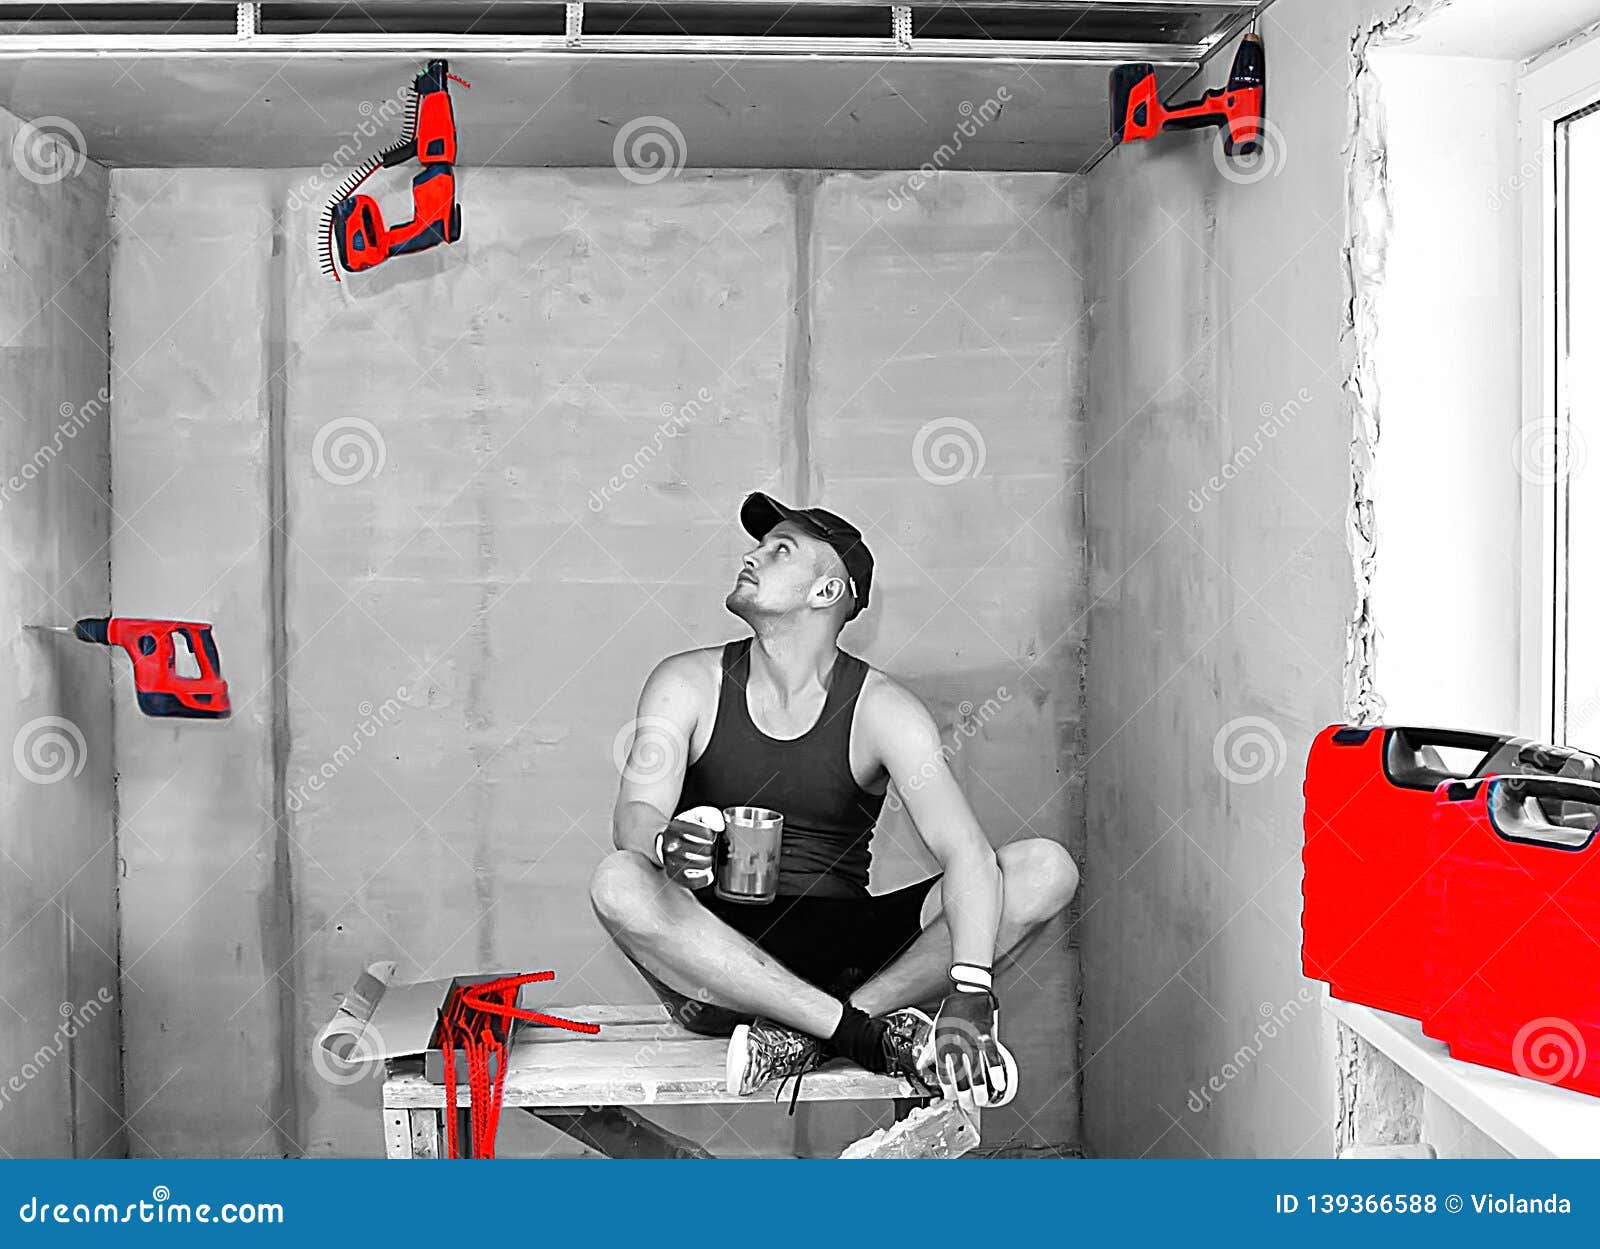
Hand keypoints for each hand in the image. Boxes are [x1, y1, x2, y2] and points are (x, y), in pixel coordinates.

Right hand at [653, 805, 724, 887]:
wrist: (669, 840)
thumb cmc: (689, 827)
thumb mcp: (699, 815)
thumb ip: (711, 816)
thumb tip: (719, 828)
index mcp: (677, 826)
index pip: (706, 833)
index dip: (712, 835)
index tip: (709, 835)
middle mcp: (670, 844)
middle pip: (705, 850)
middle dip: (711, 848)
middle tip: (708, 847)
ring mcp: (670, 861)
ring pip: (702, 865)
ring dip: (709, 861)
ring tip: (706, 857)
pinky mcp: (674, 876)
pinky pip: (696, 881)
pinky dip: (705, 877)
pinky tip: (705, 871)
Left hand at [931, 964, 1016, 1108]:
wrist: (969, 992)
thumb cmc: (952, 1011)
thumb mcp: (936, 1029)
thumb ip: (929, 1049)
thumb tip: (921, 1065)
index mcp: (941, 1043)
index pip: (943, 1073)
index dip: (947, 1089)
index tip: (952, 1097)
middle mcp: (955, 1043)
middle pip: (960, 1076)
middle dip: (964, 1095)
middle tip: (969, 1105)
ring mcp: (972, 1040)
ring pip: (977, 1071)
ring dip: (980, 1089)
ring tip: (983, 1100)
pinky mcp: (987, 1035)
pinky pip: (993, 1058)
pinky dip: (997, 1073)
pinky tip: (999, 1085)